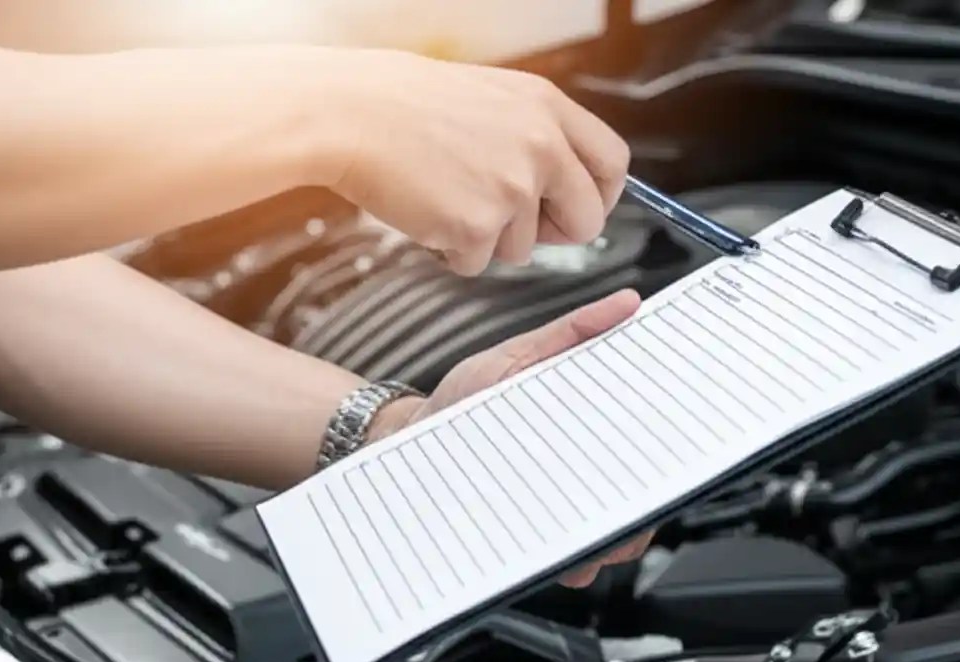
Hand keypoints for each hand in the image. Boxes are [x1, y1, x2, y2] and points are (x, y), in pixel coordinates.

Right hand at [322, 50, 629, 276]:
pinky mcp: (477, 226)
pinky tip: (425, 211)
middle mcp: (541, 146)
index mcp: (547, 107)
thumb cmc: (403, 106)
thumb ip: (536, 135)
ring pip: (523, 249)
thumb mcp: (491, 99)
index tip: (578, 208)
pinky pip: (477, 263)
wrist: (346, 114)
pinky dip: (449, 250)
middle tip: (510, 225)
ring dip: (486, 239)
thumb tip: (568, 184)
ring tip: (444, 196)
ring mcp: (512, 188)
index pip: (613, 163)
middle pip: (586, 221)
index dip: (600, 195)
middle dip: (554, 235)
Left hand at [370, 289, 652, 587]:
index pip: (645, 450)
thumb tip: (627, 303)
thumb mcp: (514, 357)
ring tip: (598, 528)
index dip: (669, 454)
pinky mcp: (529, 546)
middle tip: (636, 494)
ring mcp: (556, 518)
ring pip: (608, 543)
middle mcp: (578, 480)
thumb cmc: (461, 401)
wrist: (408, 442)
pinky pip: (566, 564)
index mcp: (585, 434)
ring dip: (612, 541)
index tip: (674, 446)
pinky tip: (567, 555)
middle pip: (637, 506)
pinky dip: (575, 564)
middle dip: (645, 509)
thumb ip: (569, 332)